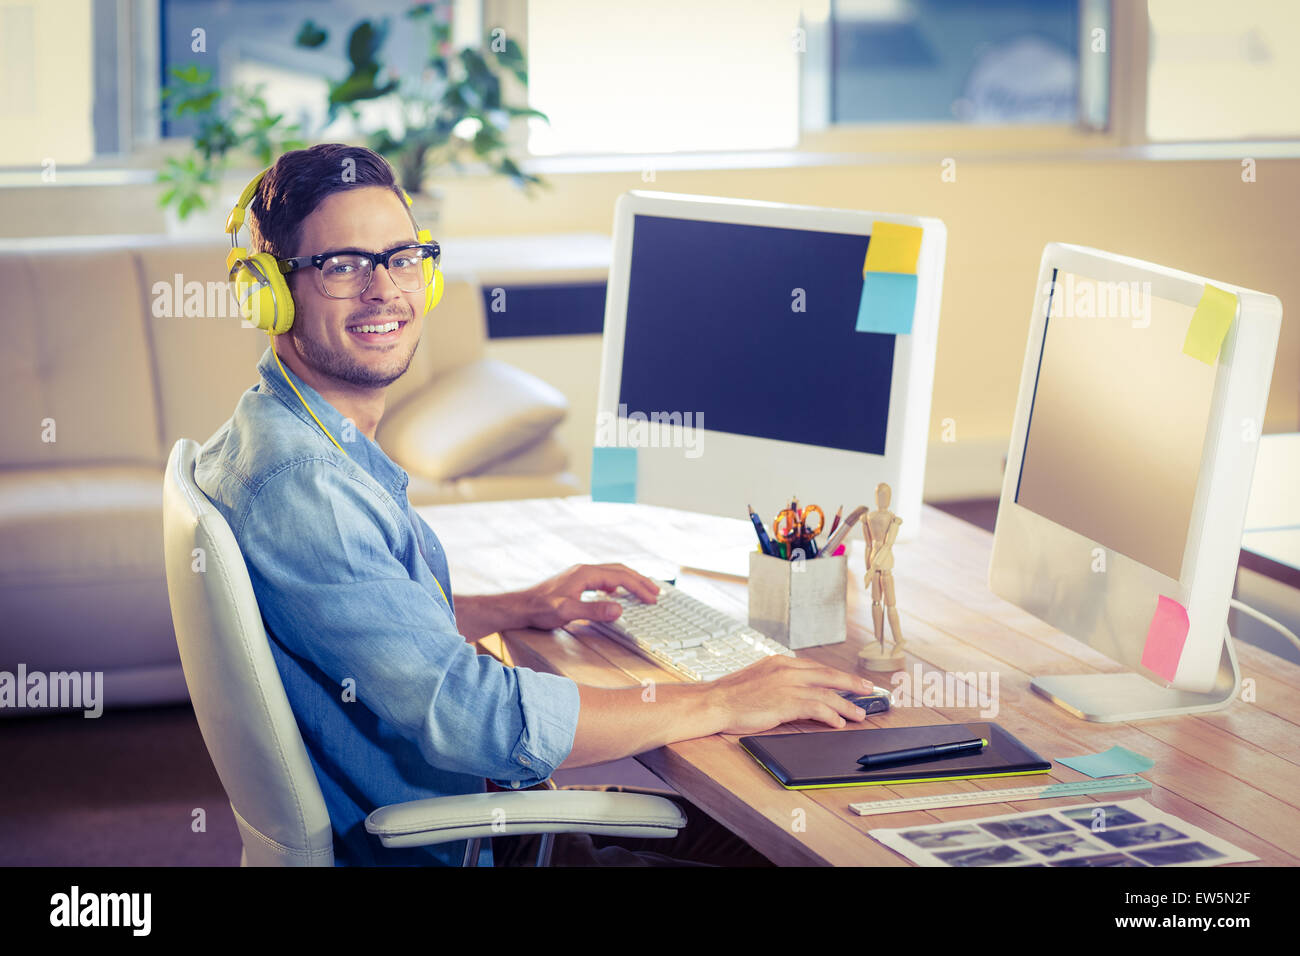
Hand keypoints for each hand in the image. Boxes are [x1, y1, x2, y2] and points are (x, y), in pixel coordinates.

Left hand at [517, 563, 659, 630]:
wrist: (519, 607)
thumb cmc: (539, 609)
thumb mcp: (567, 612)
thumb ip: (593, 610)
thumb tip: (619, 609)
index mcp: (585, 573)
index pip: (620, 576)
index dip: (638, 587)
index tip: (652, 598)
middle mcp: (584, 570)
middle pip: (619, 570)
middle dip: (639, 581)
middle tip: (656, 593)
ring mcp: (579, 575)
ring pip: (612, 573)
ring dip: (629, 581)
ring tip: (643, 591)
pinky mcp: (575, 582)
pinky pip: (603, 579)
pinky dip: (617, 585)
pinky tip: (617, 594)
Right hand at [705, 656, 874, 734]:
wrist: (714, 702)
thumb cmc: (730, 695)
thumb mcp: (757, 678)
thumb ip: (777, 681)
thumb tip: (793, 691)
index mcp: (780, 661)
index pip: (815, 667)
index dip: (835, 675)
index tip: (848, 680)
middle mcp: (787, 669)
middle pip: (829, 675)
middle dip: (852, 683)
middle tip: (869, 689)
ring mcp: (788, 685)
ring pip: (828, 693)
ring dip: (847, 705)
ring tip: (860, 714)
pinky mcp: (786, 702)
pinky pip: (818, 708)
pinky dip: (832, 715)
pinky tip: (839, 722)